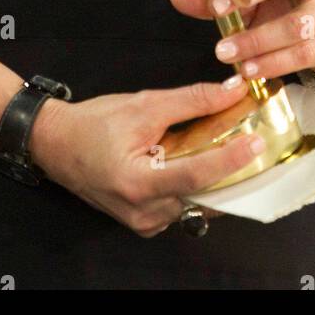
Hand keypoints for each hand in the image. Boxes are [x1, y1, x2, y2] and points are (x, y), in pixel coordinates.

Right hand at [29, 78, 263, 235]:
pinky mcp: (146, 223)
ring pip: (197, 204)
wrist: (56, 145)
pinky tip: (209, 162)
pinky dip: (200, 186)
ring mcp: (145, 223)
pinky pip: (184, 207)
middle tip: (257, 143)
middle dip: (233, 171)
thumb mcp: (143, 104)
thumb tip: (232, 91)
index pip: (196, 175)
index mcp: (138, 183)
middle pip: (203, 195)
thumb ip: (191, 100)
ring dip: (219, 179)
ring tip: (238, 149)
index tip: (258, 142)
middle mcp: (144, 212)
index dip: (230, 159)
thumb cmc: (94, 123)